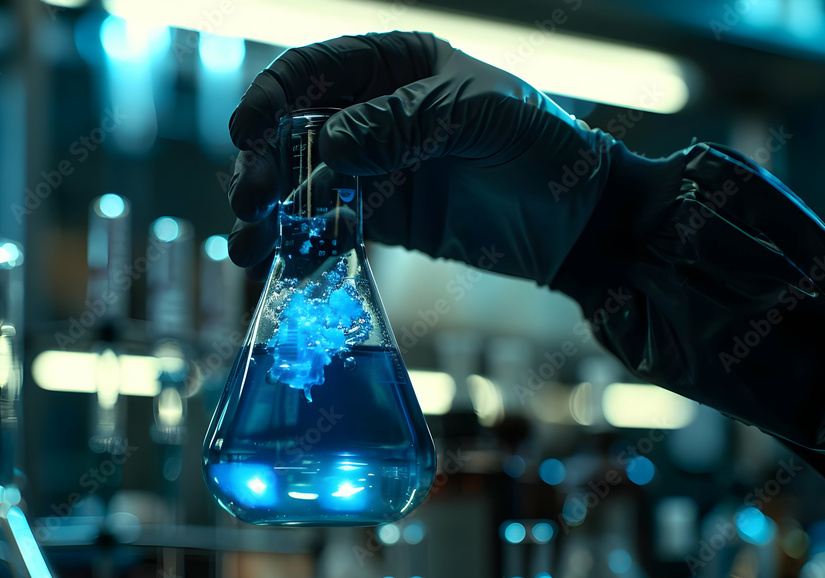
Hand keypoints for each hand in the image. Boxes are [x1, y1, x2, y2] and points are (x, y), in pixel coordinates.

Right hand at [225, 31, 646, 284]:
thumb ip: (406, 122)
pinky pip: (330, 226)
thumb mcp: (480, 114)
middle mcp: (376, 114)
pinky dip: (305, 243)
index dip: (271, 95)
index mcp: (397, 66)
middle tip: (251, 201)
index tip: (247, 131)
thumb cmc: (541, 145)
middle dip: (264, 163)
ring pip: (303, 183)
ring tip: (250, 245)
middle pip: (295, 130)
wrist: (578, 222)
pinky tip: (288, 263)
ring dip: (272, 212)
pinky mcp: (384, 218)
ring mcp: (376, 168)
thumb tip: (330, 145)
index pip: (315, 69)